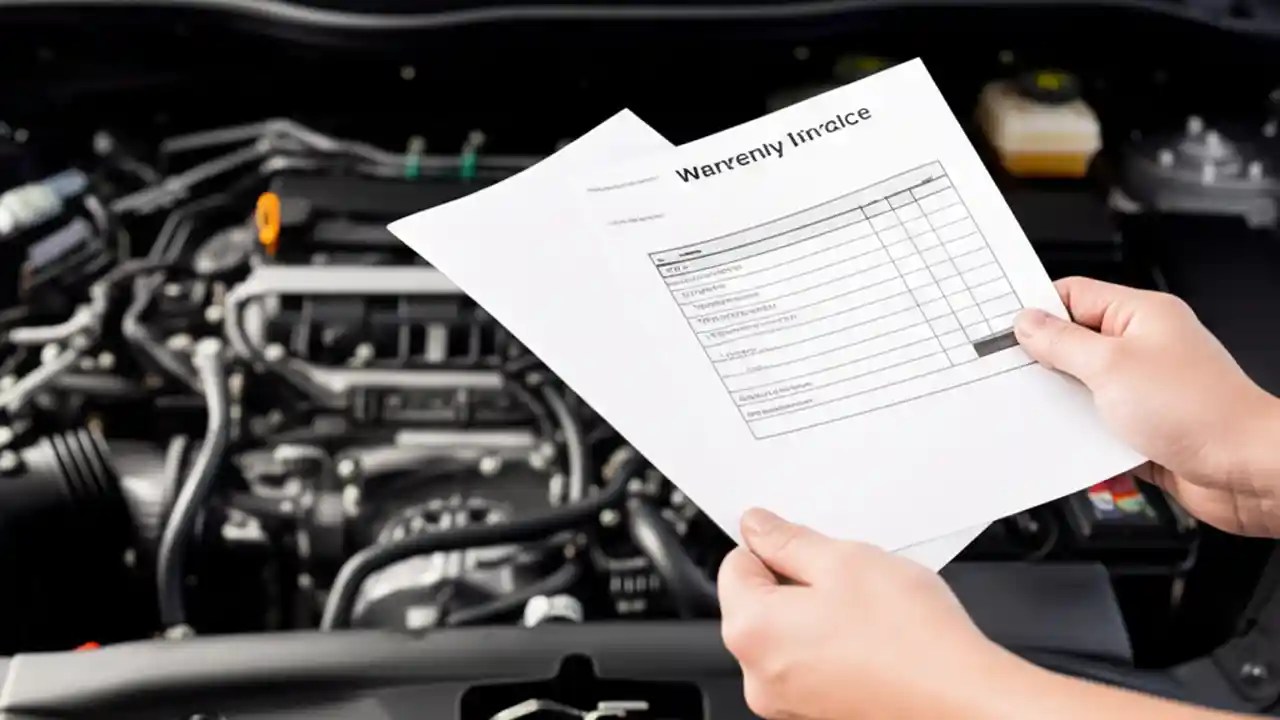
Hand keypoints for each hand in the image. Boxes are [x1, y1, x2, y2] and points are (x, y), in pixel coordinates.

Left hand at [718, 508, 1022, 719]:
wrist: (963, 701)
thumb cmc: (911, 639)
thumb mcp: (844, 560)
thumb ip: (788, 540)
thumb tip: (756, 526)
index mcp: (751, 631)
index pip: (735, 564)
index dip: (774, 546)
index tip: (807, 545)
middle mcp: (758, 674)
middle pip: (759, 601)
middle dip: (797, 581)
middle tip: (847, 577)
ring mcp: (787, 701)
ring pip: (787, 632)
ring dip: (817, 612)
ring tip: (866, 609)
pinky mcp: (816, 713)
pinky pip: (809, 661)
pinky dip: (832, 644)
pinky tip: (871, 636)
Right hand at [1014, 276, 1279, 536]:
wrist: (1246, 470)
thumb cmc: (1200, 411)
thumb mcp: (1110, 367)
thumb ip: (1062, 343)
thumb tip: (1029, 323)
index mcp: (1141, 316)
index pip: (1074, 295)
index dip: (1036, 310)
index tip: (1004, 331)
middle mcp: (1144, 349)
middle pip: (1074, 345)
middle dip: (1044, 364)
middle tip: (1016, 377)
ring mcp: (1144, 390)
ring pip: (1082, 390)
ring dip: (1064, 408)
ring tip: (1050, 416)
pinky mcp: (1144, 428)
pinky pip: (1097, 427)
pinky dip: (1083, 438)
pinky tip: (1076, 448)